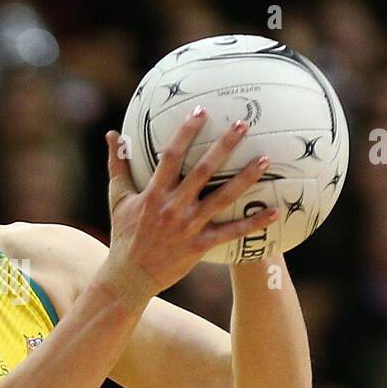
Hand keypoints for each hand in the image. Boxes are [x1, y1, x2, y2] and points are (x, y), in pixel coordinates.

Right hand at [96, 106, 280, 302]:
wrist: (129, 276)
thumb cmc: (124, 235)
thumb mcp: (117, 198)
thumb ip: (118, 165)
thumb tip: (111, 135)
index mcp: (154, 193)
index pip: (171, 156)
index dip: (186, 132)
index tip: (201, 111)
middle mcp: (173, 207)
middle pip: (203, 170)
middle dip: (224, 145)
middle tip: (243, 124)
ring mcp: (189, 227)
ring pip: (223, 197)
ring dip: (246, 177)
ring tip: (266, 158)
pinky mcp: (200, 245)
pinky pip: (232, 233)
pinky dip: (254, 223)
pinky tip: (275, 211)